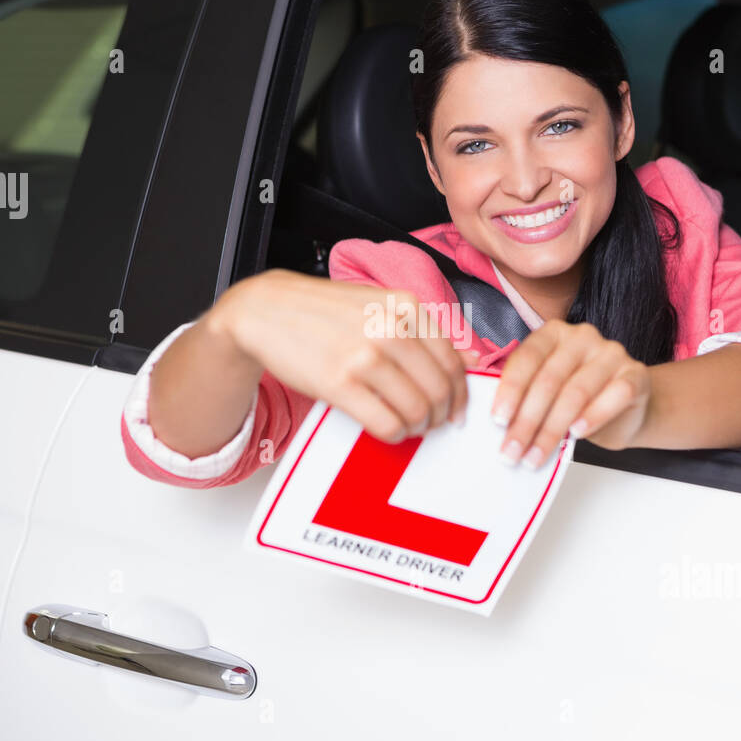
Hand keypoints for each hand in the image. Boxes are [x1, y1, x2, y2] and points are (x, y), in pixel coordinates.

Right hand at [218, 269, 479, 443]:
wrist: (266, 310)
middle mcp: (390, 328)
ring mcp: (365, 355)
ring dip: (418, 427)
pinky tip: (388, 430)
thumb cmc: (325, 311)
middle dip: (441, 415)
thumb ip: (426, 333)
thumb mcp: (381, 307)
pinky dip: (394, 434)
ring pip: (416, 409)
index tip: (456, 410)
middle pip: (439, 389)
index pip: (452, 361)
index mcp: (406, 306)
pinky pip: (385, 423)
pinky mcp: (339, 382)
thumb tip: (475, 361)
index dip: (460, 394)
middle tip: (433, 424)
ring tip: (408, 426)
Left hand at [489, 319, 651, 464]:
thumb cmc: (577, 399)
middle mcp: (582, 337)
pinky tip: (577, 434)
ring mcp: (611, 353)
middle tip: (512, 450)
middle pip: (549, 380)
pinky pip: (614, 395)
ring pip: (576, 392)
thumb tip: (498, 422)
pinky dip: (593, 416)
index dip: (510, 390)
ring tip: (536, 455)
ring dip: (552, 429)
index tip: (498, 420)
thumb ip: (525, 395)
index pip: (527, 358)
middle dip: (527, 420)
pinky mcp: (636, 374)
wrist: (624, 408)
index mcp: (554, 334)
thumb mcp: (546, 391)